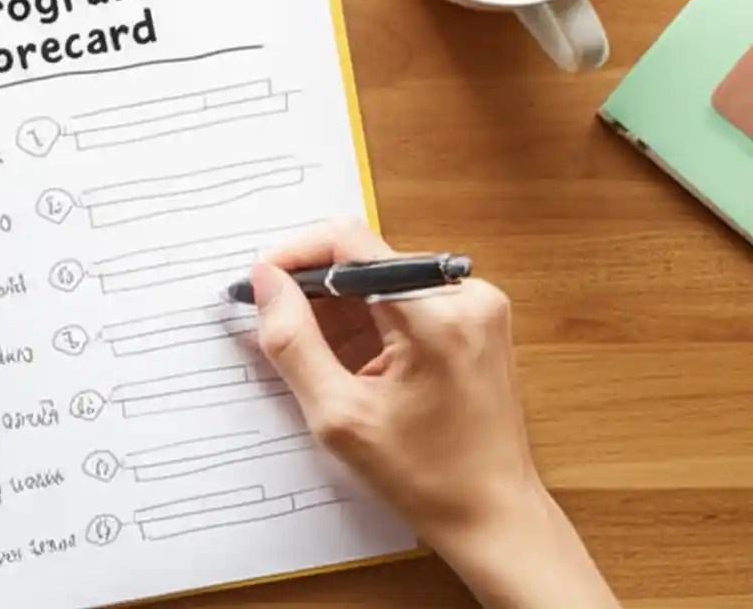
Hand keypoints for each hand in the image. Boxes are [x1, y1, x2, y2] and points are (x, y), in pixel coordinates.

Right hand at [251, 219, 617, 608]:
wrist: (492, 513)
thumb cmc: (423, 477)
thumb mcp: (339, 415)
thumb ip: (293, 341)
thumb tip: (265, 280)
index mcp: (436, 317)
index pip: (351, 242)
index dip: (296, 254)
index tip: (262, 283)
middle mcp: (466, 295)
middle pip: (366, 256)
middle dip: (315, 286)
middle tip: (278, 325)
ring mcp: (478, 302)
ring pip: (382, 273)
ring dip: (342, 304)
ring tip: (321, 356)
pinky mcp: (478, 315)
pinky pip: (406, 292)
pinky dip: (371, 315)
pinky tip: (356, 359)